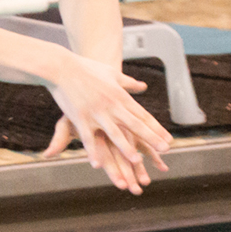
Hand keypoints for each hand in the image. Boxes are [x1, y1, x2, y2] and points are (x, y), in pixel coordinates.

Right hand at [41, 58, 171, 192]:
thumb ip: (128, 83)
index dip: (156, 128)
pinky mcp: (80, 118)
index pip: (142, 114)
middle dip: (151, 138)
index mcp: (120, 96)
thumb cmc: (87, 68)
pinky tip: (98, 165)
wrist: (62, 66)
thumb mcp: (112, 73)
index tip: (168, 138)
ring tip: (137, 161)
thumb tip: (143, 86)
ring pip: (114, 133)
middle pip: (134, 124)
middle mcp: (111, 106)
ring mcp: (96, 113)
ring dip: (126, 148)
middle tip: (166, 149)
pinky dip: (93, 152)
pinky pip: (88, 138)